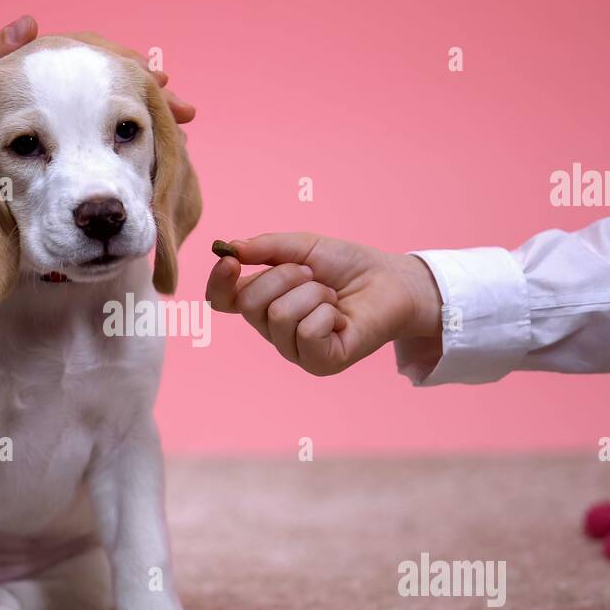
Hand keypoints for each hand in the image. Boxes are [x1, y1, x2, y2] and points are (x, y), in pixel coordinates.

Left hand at [0, 22, 195, 184]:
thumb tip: (27, 26)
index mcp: (32, 86)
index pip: (95, 73)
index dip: (132, 79)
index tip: (163, 84)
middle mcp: (43, 110)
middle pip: (110, 103)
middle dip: (148, 109)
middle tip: (187, 114)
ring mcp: (43, 138)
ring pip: (103, 133)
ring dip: (137, 139)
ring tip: (175, 149)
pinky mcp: (36, 165)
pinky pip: (84, 163)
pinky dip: (112, 167)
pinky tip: (134, 181)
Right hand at [205, 233, 443, 375]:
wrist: (390, 280)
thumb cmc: (346, 266)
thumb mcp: (303, 246)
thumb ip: (266, 247)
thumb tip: (230, 248)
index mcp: (263, 303)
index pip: (223, 300)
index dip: (219, 282)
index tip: (230, 260)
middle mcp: (273, 330)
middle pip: (250, 303)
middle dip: (283, 277)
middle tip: (312, 275)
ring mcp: (295, 350)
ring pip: (280, 315)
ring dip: (313, 294)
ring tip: (332, 297)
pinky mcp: (320, 363)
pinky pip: (307, 331)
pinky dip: (328, 313)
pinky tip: (341, 318)